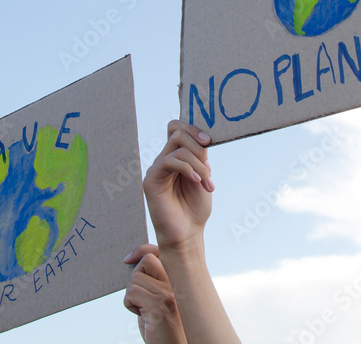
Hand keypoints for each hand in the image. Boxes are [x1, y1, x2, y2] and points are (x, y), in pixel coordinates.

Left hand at [124, 244, 188, 343]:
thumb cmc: (164, 325)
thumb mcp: (160, 297)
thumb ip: (154, 279)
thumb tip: (134, 260)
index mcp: (177, 278)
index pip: (157, 251)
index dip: (141, 250)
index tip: (128, 259)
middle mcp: (177, 282)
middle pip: (146, 261)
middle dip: (136, 277)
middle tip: (142, 297)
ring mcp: (169, 293)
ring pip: (135, 279)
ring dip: (132, 295)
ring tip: (144, 308)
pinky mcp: (160, 305)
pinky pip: (131, 293)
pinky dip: (130, 305)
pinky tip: (142, 314)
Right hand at [142, 120, 213, 251]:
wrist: (188, 233)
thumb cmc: (195, 208)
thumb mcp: (203, 176)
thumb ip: (200, 157)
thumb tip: (202, 139)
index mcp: (177, 157)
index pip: (177, 128)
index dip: (192, 127)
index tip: (209, 140)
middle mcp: (164, 159)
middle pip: (177, 132)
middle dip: (198, 145)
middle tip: (209, 164)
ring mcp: (156, 168)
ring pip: (177, 146)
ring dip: (198, 163)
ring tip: (207, 183)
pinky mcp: (151, 180)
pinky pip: (169, 161)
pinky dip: (188, 168)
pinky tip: (198, 182)